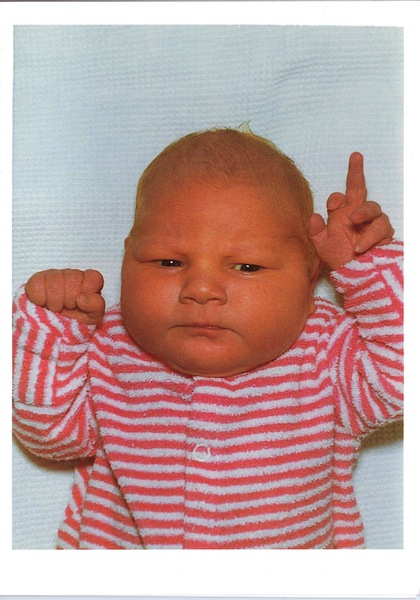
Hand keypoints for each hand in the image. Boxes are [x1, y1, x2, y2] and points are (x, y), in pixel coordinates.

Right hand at [25, 269, 104, 324]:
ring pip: (54, 283)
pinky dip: (40, 300)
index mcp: (88, 282)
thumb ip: (96, 306)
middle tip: (67, 308)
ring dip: (55, 302)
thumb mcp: (92, 318)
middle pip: (73, 279)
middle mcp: (72, 275)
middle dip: (70, 300)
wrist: (54, 331)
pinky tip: (44, 304)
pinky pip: (37, 286)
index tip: (81, 303)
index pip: (93, 277)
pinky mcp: (36, 280)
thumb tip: (82, 297)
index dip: (87, 291)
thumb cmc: (75, 322)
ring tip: (56, 309)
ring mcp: (54, 275)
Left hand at [308, 152, 393, 269]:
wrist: (354, 277)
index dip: (336, 197)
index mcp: (341, 215)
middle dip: (356, 170)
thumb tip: (313, 216)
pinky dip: (370, 235)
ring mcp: (372, 224)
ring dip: (363, 212)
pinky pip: (381, 227)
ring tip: (353, 221)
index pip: (340, 196)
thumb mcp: (322, 247)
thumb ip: (315, 232)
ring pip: (373, 207)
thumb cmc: (339, 260)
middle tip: (355, 156)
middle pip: (359, 188)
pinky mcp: (384, 235)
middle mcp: (357, 215)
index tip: (333, 204)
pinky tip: (359, 246)